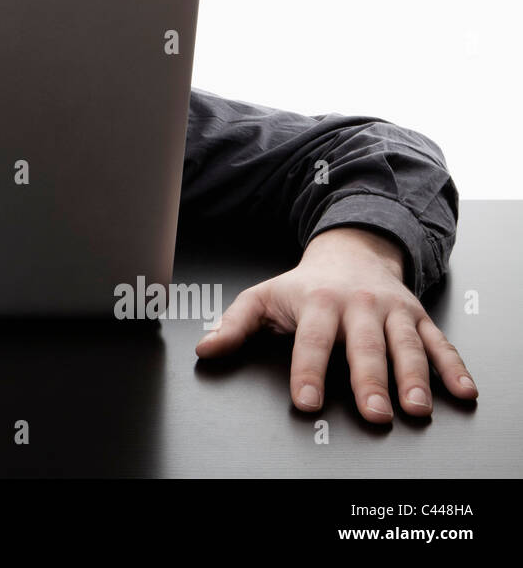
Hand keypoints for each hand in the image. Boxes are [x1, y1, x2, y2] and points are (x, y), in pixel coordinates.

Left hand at [194, 227, 476, 421]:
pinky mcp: (417, 319)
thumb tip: (205, 349)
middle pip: (364, 347)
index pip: (311, 342)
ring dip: (414, 378)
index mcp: (317, 303)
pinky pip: (439, 344)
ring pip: (405, 346)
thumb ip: (234, 325)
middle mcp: (358, 307)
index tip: (306, 400)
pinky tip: (461, 392)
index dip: (307, 371)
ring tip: (415, 409)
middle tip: (373, 414)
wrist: (351, 251)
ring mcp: (392, 313)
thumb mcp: (262, 297)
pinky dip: (453, 368)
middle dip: (369, 381)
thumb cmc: (303, 285)